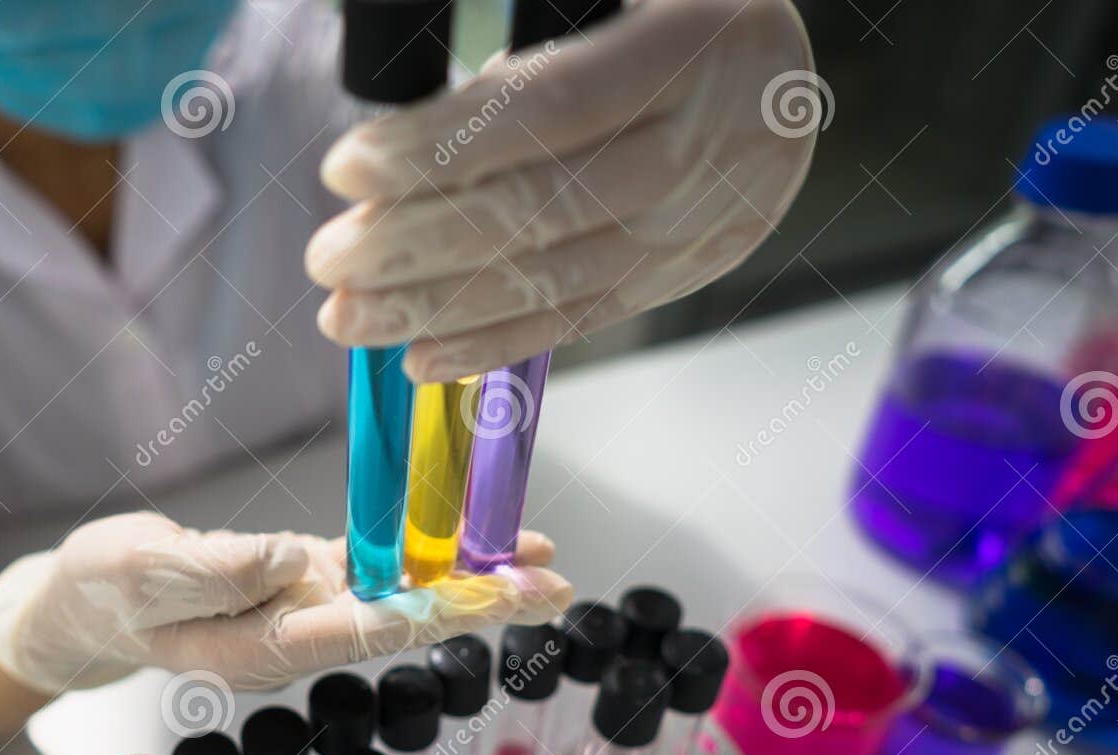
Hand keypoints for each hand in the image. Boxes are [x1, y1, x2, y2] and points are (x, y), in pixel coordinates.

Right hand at [0, 512, 572, 692]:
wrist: (84, 604)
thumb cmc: (101, 589)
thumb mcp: (140, 570)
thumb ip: (214, 569)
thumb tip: (294, 562)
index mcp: (262, 645)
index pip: (366, 628)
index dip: (440, 610)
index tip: (503, 595)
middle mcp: (297, 635)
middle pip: (403, 619)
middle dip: (481, 601)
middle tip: (557, 585)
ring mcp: (304, 611)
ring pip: (399, 594)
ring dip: (466, 578)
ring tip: (537, 557)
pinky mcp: (302, 582)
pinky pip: (373, 569)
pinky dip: (420, 555)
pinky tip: (466, 542)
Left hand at [307, 0, 816, 381]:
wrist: (789, 73)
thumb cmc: (687, 12)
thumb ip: (548, 36)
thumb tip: (444, 97)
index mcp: (688, 50)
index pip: (548, 111)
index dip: (440, 148)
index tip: (348, 168)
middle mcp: (700, 148)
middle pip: (541, 211)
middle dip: (415, 245)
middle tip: (328, 257)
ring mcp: (694, 225)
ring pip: (553, 280)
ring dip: (435, 308)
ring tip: (348, 316)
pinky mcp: (678, 274)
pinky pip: (581, 320)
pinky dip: (496, 345)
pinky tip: (422, 357)